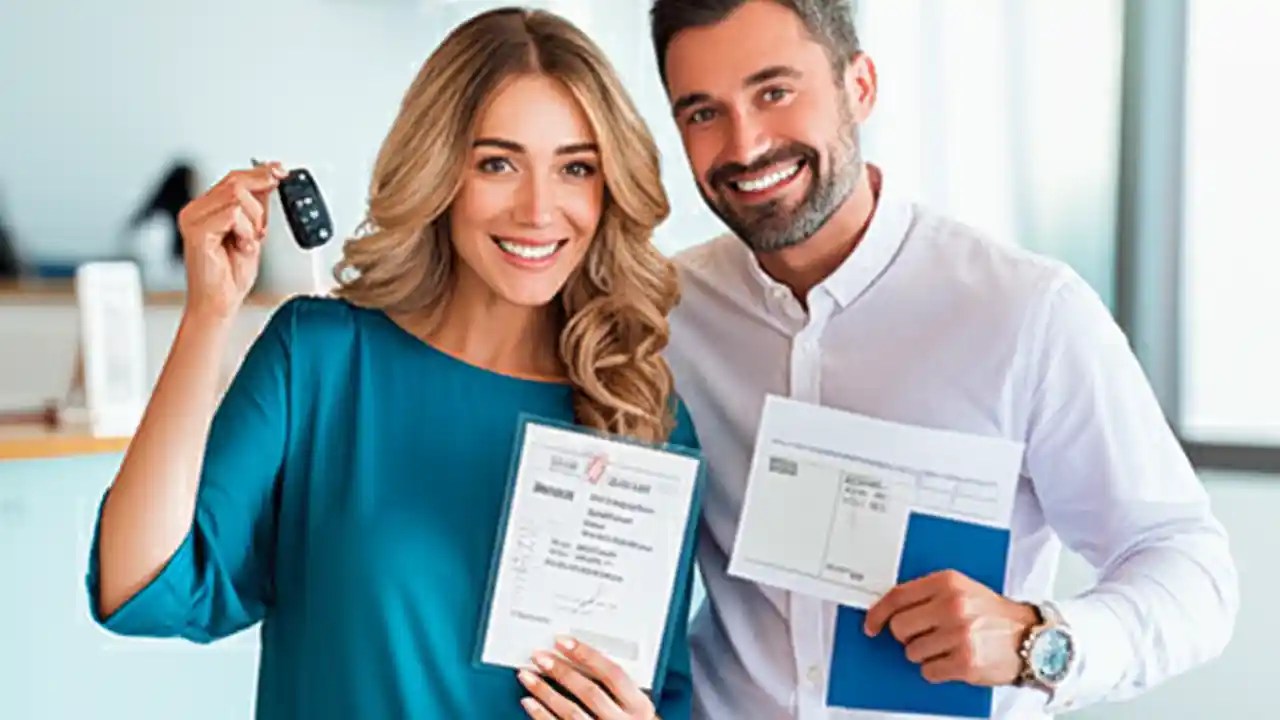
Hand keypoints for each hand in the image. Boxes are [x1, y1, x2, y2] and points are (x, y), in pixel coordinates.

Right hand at [176, 161, 287, 320]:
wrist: (218, 303)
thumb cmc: (230, 275)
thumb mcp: (252, 233)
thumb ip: (257, 207)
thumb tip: (271, 181)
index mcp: (205, 208)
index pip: (233, 178)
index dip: (260, 172)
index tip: (280, 170)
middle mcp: (195, 210)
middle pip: (235, 181)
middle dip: (260, 204)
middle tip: (262, 227)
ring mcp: (193, 219)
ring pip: (237, 196)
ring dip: (253, 220)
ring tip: (247, 242)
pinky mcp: (197, 231)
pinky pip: (233, 214)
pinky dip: (245, 231)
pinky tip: (241, 247)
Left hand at [517, 636, 655, 719]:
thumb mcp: (638, 707)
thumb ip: (620, 687)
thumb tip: (583, 657)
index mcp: (640, 707)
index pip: (612, 673)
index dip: (587, 654)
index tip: (563, 641)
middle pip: (589, 691)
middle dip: (561, 671)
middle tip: (540, 656)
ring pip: (570, 712)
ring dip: (544, 692)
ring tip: (527, 675)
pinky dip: (541, 715)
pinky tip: (529, 702)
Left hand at [863, 569, 1038, 686]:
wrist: (1032, 638)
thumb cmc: (993, 615)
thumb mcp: (962, 590)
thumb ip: (928, 594)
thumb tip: (888, 610)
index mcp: (947, 582)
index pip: (897, 596)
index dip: (878, 613)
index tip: (871, 625)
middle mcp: (952, 605)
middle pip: (900, 627)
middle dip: (906, 636)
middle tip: (924, 636)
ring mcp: (959, 634)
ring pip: (912, 652)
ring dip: (924, 654)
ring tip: (947, 647)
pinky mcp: (965, 662)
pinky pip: (928, 671)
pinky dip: (937, 670)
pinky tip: (953, 661)